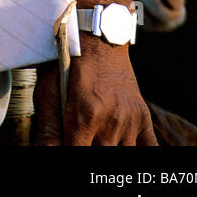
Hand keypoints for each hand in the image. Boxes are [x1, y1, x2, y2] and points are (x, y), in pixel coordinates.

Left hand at [33, 38, 157, 145]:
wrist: (100, 39)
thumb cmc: (69, 63)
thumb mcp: (49, 90)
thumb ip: (48, 128)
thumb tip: (45, 152)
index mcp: (85, 115)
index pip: (77, 154)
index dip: (69, 154)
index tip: (68, 145)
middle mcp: (111, 121)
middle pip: (99, 156)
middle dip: (88, 148)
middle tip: (80, 136)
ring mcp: (130, 121)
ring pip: (122, 155)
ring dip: (109, 149)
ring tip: (98, 137)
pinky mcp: (143, 118)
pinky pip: (150, 149)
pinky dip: (139, 152)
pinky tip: (124, 145)